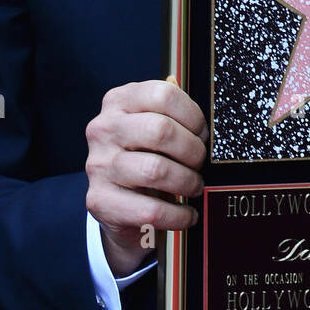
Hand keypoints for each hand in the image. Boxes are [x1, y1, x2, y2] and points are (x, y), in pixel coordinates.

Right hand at [85, 78, 206, 276]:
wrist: (117, 203)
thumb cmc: (145, 156)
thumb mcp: (152, 128)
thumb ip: (174, 117)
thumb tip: (210, 125)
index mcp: (119, 101)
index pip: (162, 95)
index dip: (192, 116)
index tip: (202, 133)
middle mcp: (103, 129)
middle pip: (161, 131)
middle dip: (192, 150)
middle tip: (200, 162)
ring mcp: (99, 165)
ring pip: (155, 170)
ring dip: (187, 182)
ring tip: (194, 186)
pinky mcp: (101, 201)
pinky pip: (150, 210)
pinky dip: (178, 215)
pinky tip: (187, 214)